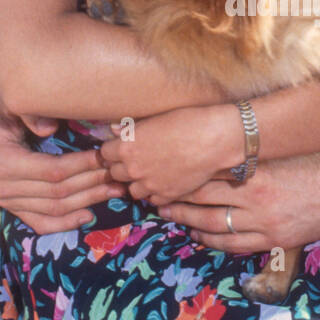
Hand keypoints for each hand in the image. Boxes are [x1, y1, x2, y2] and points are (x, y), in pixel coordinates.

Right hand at [0, 73, 124, 233]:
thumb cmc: (2, 108)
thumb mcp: (10, 102)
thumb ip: (29, 111)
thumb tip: (49, 129)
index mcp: (3, 162)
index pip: (53, 171)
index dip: (83, 166)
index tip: (106, 155)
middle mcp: (2, 188)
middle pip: (58, 193)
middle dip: (93, 182)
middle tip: (120, 172)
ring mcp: (7, 202)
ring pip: (55, 209)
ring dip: (88, 201)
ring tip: (116, 189)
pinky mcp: (13, 209)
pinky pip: (41, 224)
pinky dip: (66, 223)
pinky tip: (89, 215)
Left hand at [99, 104, 242, 206]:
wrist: (215, 138)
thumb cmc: (187, 120)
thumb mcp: (155, 119)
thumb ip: (131, 129)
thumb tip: (114, 131)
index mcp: (126, 146)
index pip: (104, 154)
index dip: (114, 150)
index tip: (123, 147)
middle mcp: (133, 168)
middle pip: (115, 173)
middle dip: (123, 167)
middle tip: (138, 159)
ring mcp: (150, 184)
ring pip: (132, 190)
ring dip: (138, 182)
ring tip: (152, 172)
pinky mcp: (167, 195)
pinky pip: (152, 200)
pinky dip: (156, 193)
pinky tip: (165, 181)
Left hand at [158, 154, 319, 251]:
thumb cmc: (313, 165)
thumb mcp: (278, 155)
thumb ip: (248, 158)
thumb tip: (216, 151)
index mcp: (255, 175)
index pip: (207, 178)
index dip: (182, 180)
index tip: (164, 175)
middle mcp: (256, 201)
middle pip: (204, 204)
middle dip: (178, 202)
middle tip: (155, 198)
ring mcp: (264, 224)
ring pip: (214, 227)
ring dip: (190, 222)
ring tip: (172, 216)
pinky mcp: (274, 240)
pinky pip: (235, 245)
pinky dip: (214, 241)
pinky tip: (200, 236)